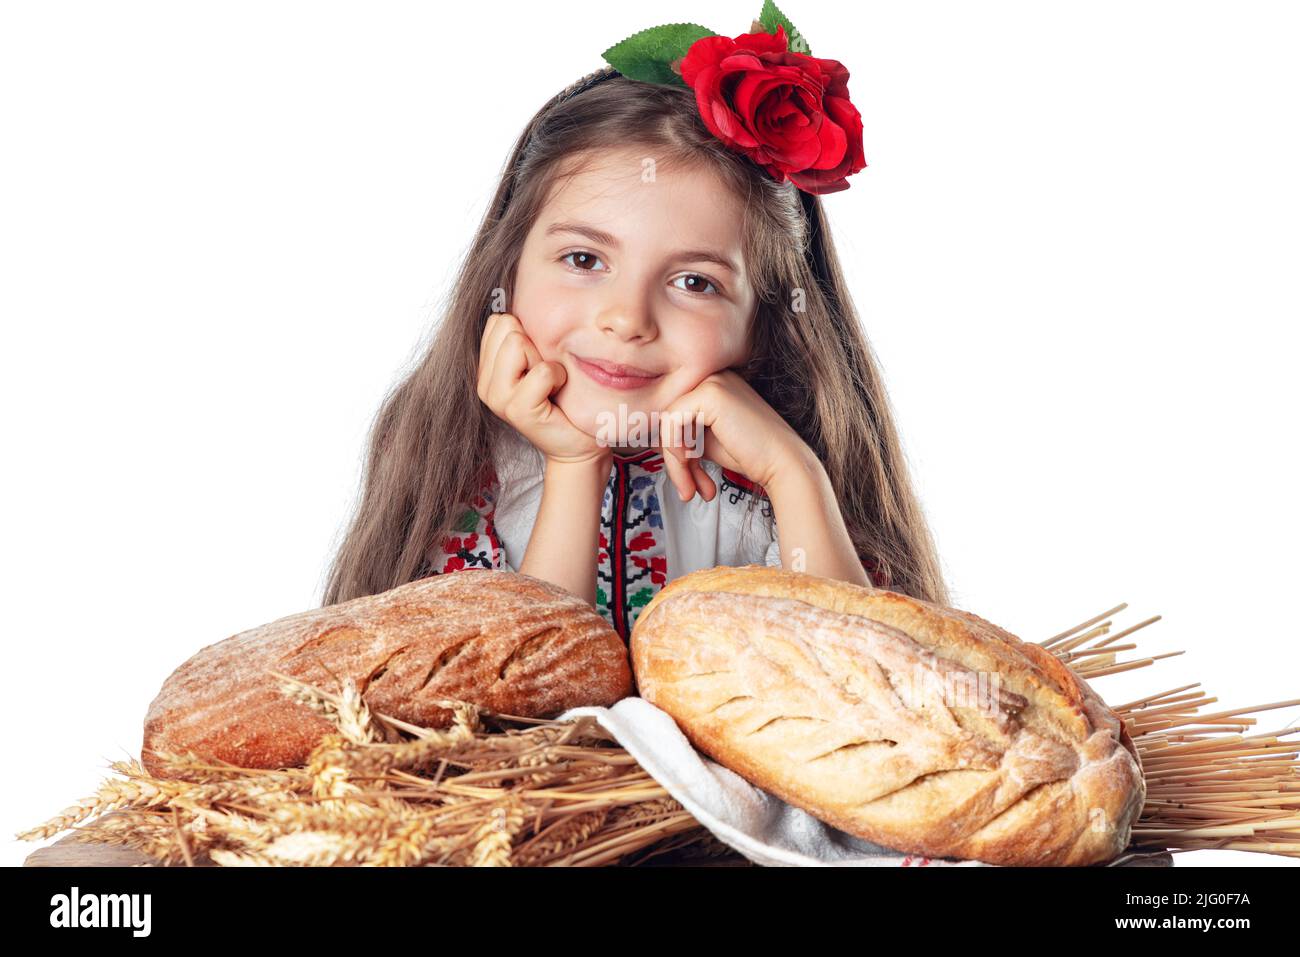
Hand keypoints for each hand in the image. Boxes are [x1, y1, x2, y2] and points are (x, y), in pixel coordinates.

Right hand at [477, 313, 607, 465]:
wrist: (579, 440)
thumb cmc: (564, 397)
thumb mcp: (540, 359)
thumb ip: (523, 335)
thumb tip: (518, 291)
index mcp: (487, 368)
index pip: (498, 320)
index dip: (526, 335)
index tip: (537, 362)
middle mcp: (485, 383)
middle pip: (507, 327)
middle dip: (535, 346)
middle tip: (546, 377)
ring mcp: (497, 398)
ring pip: (518, 343)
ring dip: (545, 362)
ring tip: (550, 385)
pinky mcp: (517, 410)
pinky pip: (542, 371)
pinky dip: (558, 378)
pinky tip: (557, 395)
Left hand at [655, 370, 814, 502]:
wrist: (783, 465)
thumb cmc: (751, 456)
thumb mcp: (706, 442)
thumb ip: (680, 436)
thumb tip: (649, 439)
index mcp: (714, 385)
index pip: (675, 413)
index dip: (674, 449)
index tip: (687, 477)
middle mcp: (713, 377)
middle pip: (668, 416)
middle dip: (673, 458)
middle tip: (688, 488)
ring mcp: (713, 381)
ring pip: (667, 421)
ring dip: (674, 461)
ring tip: (691, 486)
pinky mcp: (712, 393)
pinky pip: (673, 422)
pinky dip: (676, 452)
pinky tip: (694, 468)